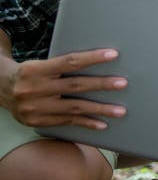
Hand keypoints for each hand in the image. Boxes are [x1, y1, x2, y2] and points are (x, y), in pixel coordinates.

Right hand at [0, 49, 126, 128]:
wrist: (0, 90)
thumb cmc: (30, 73)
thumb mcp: (40, 65)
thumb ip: (63, 66)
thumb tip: (100, 61)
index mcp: (36, 69)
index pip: (69, 62)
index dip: (92, 58)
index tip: (113, 55)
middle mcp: (34, 89)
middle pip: (75, 85)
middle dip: (101, 84)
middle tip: (123, 83)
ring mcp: (35, 108)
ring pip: (74, 107)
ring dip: (100, 109)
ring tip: (120, 110)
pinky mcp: (37, 122)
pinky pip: (67, 122)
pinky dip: (86, 123)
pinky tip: (103, 124)